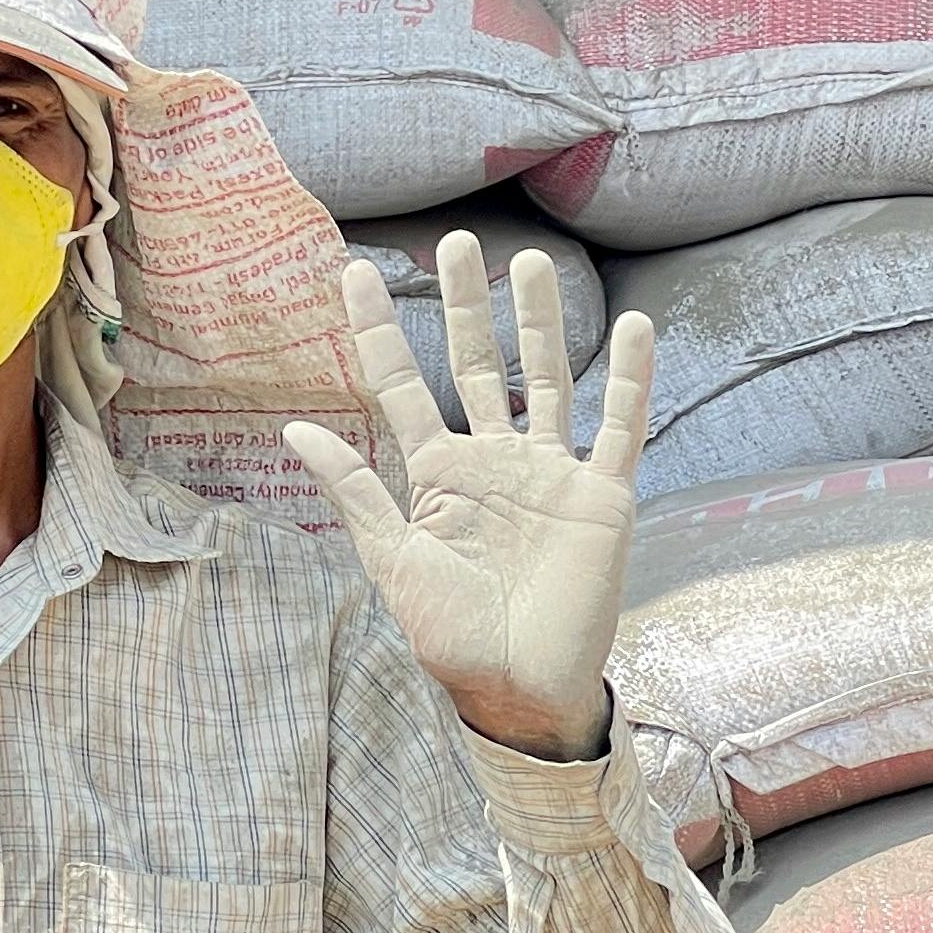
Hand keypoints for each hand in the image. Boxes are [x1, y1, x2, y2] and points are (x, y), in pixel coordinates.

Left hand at [285, 235, 652, 764]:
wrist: (522, 691)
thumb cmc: (451, 636)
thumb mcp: (393, 560)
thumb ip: (354, 491)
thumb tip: (296, 427)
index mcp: (436, 474)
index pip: (402, 384)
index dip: (378, 331)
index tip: (353, 273)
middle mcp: (492, 460)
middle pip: (478, 363)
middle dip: (465, 305)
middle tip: (457, 241)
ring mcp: (549, 473)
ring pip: (548, 378)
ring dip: (539, 322)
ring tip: (529, 262)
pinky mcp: (602, 497)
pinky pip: (620, 427)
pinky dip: (629, 377)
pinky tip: (637, 326)